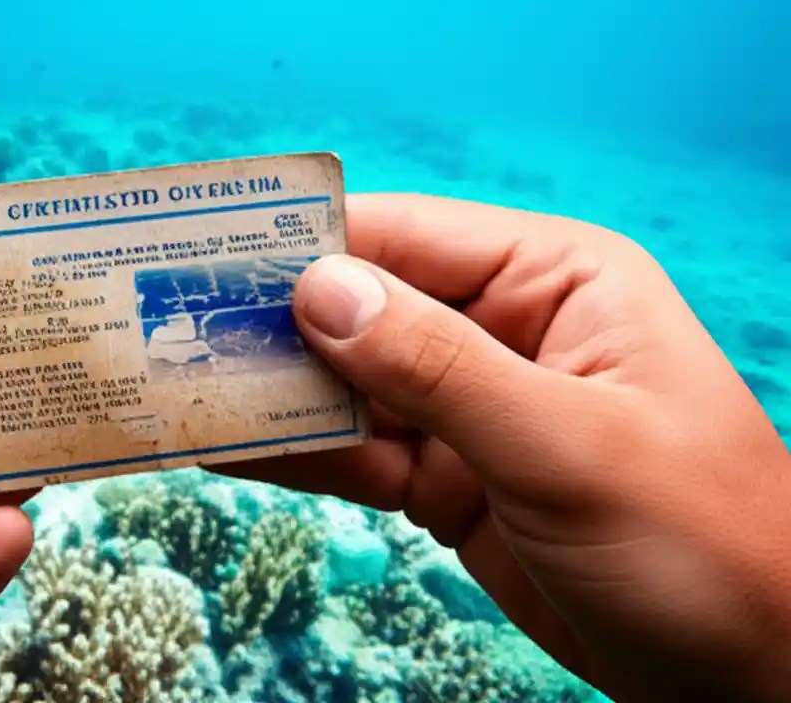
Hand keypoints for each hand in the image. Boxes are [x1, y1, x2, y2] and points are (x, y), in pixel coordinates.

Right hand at [223, 194, 790, 701]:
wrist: (748, 673)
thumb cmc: (703, 542)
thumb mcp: (566, 445)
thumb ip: (438, 367)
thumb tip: (320, 291)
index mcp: (556, 282)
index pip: (408, 239)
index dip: (307, 247)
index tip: (206, 259)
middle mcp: (506, 333)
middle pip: (365, 313)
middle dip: (274, 328)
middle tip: (166, 336)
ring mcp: (472, 411)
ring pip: (350, 390)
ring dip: (274, 397)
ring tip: (178, 396)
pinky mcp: (449, 482)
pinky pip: (358, 457)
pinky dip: (299, 456)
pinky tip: (229, 450)